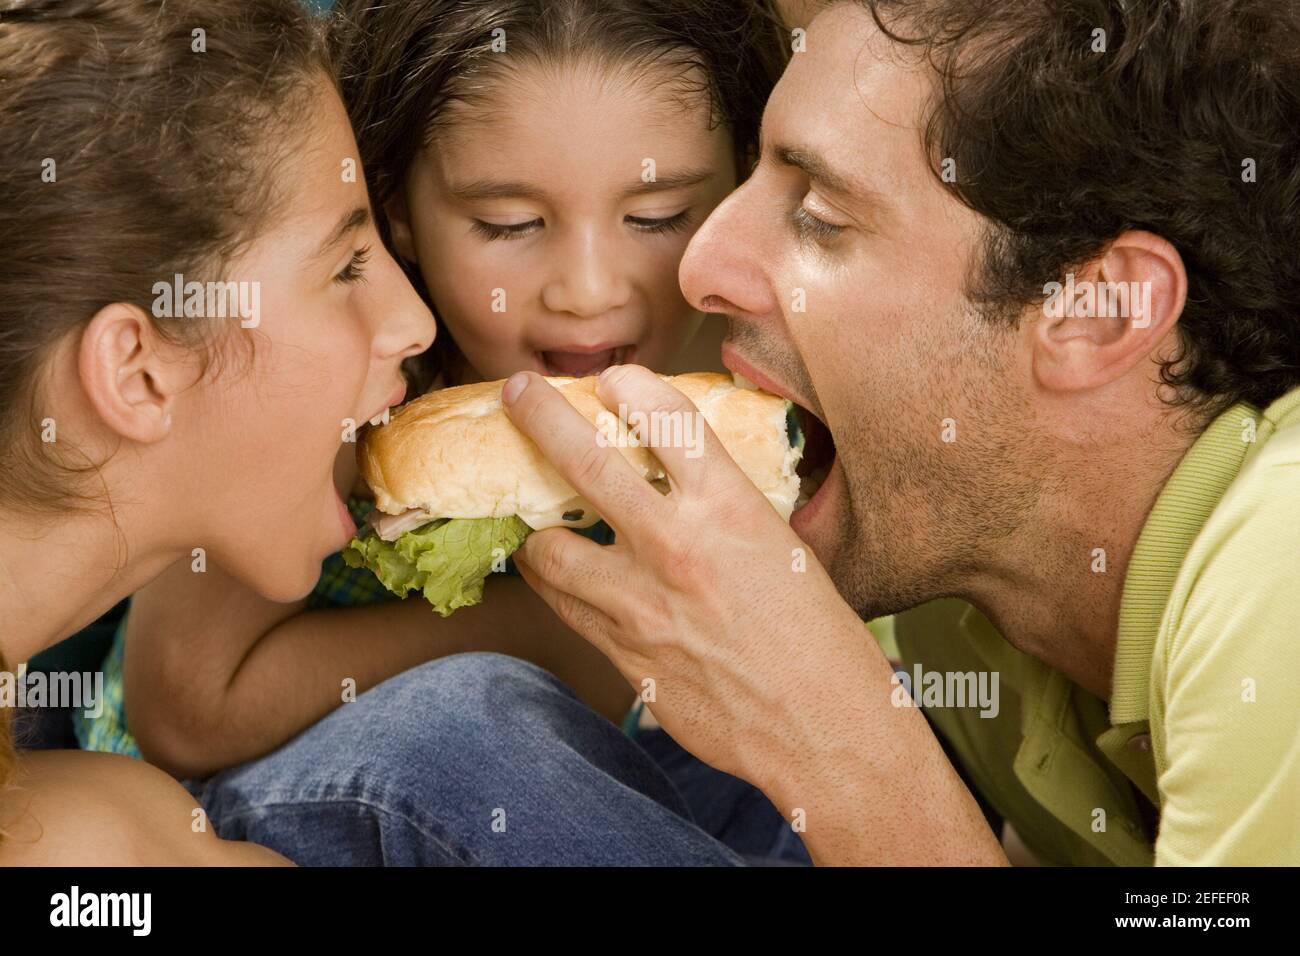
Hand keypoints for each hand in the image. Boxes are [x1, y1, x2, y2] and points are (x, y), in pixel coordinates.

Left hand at [502, 365, 874, 785]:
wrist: (822, 726)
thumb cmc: (818, 637)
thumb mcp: (784, 548)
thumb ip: (726, 511)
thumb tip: (685, 482)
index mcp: (729, 508)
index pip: (665, 419)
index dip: (627, 386)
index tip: (611, 380)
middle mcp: (676, 545)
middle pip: (585, 462)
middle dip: (541, 418)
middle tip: (519, 395)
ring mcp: (641, 603)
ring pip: (551, 548)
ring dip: (536, 526)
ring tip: (533, 516)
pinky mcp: (624, 652)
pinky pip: (565, 606)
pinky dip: (553, 583)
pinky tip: (556, 574)